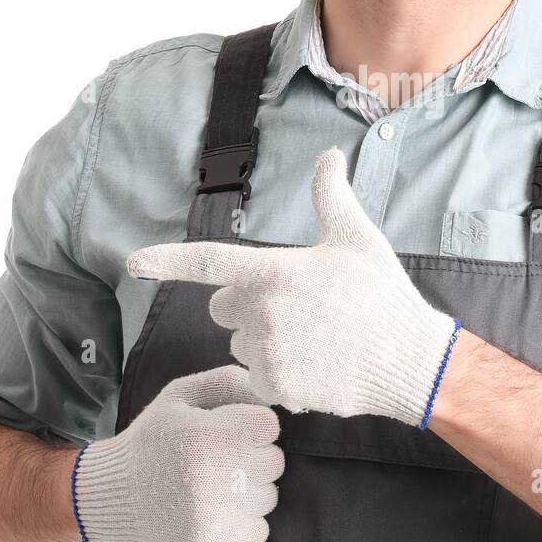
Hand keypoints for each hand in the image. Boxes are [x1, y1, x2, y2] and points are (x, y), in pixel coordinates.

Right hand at [73, 364, 283, 541]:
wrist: (115, 493)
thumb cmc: (154, 439)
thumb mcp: (180, 395)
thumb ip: (226, 380)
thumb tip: (269, 390)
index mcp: (204, 436)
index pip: (269, 426)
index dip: (253, 425)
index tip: (233, 431)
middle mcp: (212, 477)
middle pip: (274, 462)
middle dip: (255, 456)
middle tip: (224, 458)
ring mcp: (213, 516)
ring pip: (268, 497)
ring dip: (251, 490)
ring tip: (218, 484)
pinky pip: (259, 530)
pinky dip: (246, 521)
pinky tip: (219, 509)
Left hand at [126, 147, 459, 425]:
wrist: (409, 362)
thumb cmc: (382, 295)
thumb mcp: (357, 238)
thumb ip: (332, 196)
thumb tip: (329, 154)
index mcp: (274, 271)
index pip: (208, 261)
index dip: (166, 260)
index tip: (132, 264)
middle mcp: (262, 312)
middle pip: (223, 308)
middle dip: (247, 307)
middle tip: (298, 307)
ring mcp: (267, 352)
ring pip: (241, 345)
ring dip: (264, 343)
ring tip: (313, 339)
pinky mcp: (276, 387)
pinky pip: (257, 377)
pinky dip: (280, 374)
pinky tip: (316, 366)